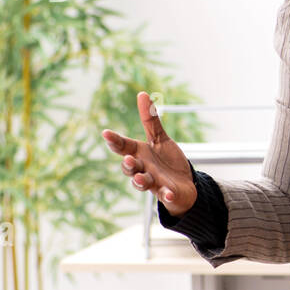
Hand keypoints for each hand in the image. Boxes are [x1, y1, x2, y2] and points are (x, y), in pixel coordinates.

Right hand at [101, 91, 197, 216]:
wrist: (183, 183)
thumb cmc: (167, 161)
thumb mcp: (159, 139)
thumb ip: (150, 120)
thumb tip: (142, 94)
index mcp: (139, 154)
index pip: (123, 146)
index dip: (114, 140)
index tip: (106, 133)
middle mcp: (143, 169)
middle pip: (130, 167)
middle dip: (128, 164)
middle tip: (128, 159)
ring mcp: (154, 182)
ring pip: (143, 183)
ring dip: (141, 181)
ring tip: (141, 177)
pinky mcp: (167, 193)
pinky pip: (165, 196)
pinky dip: (167, 195)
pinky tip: (170, 194)